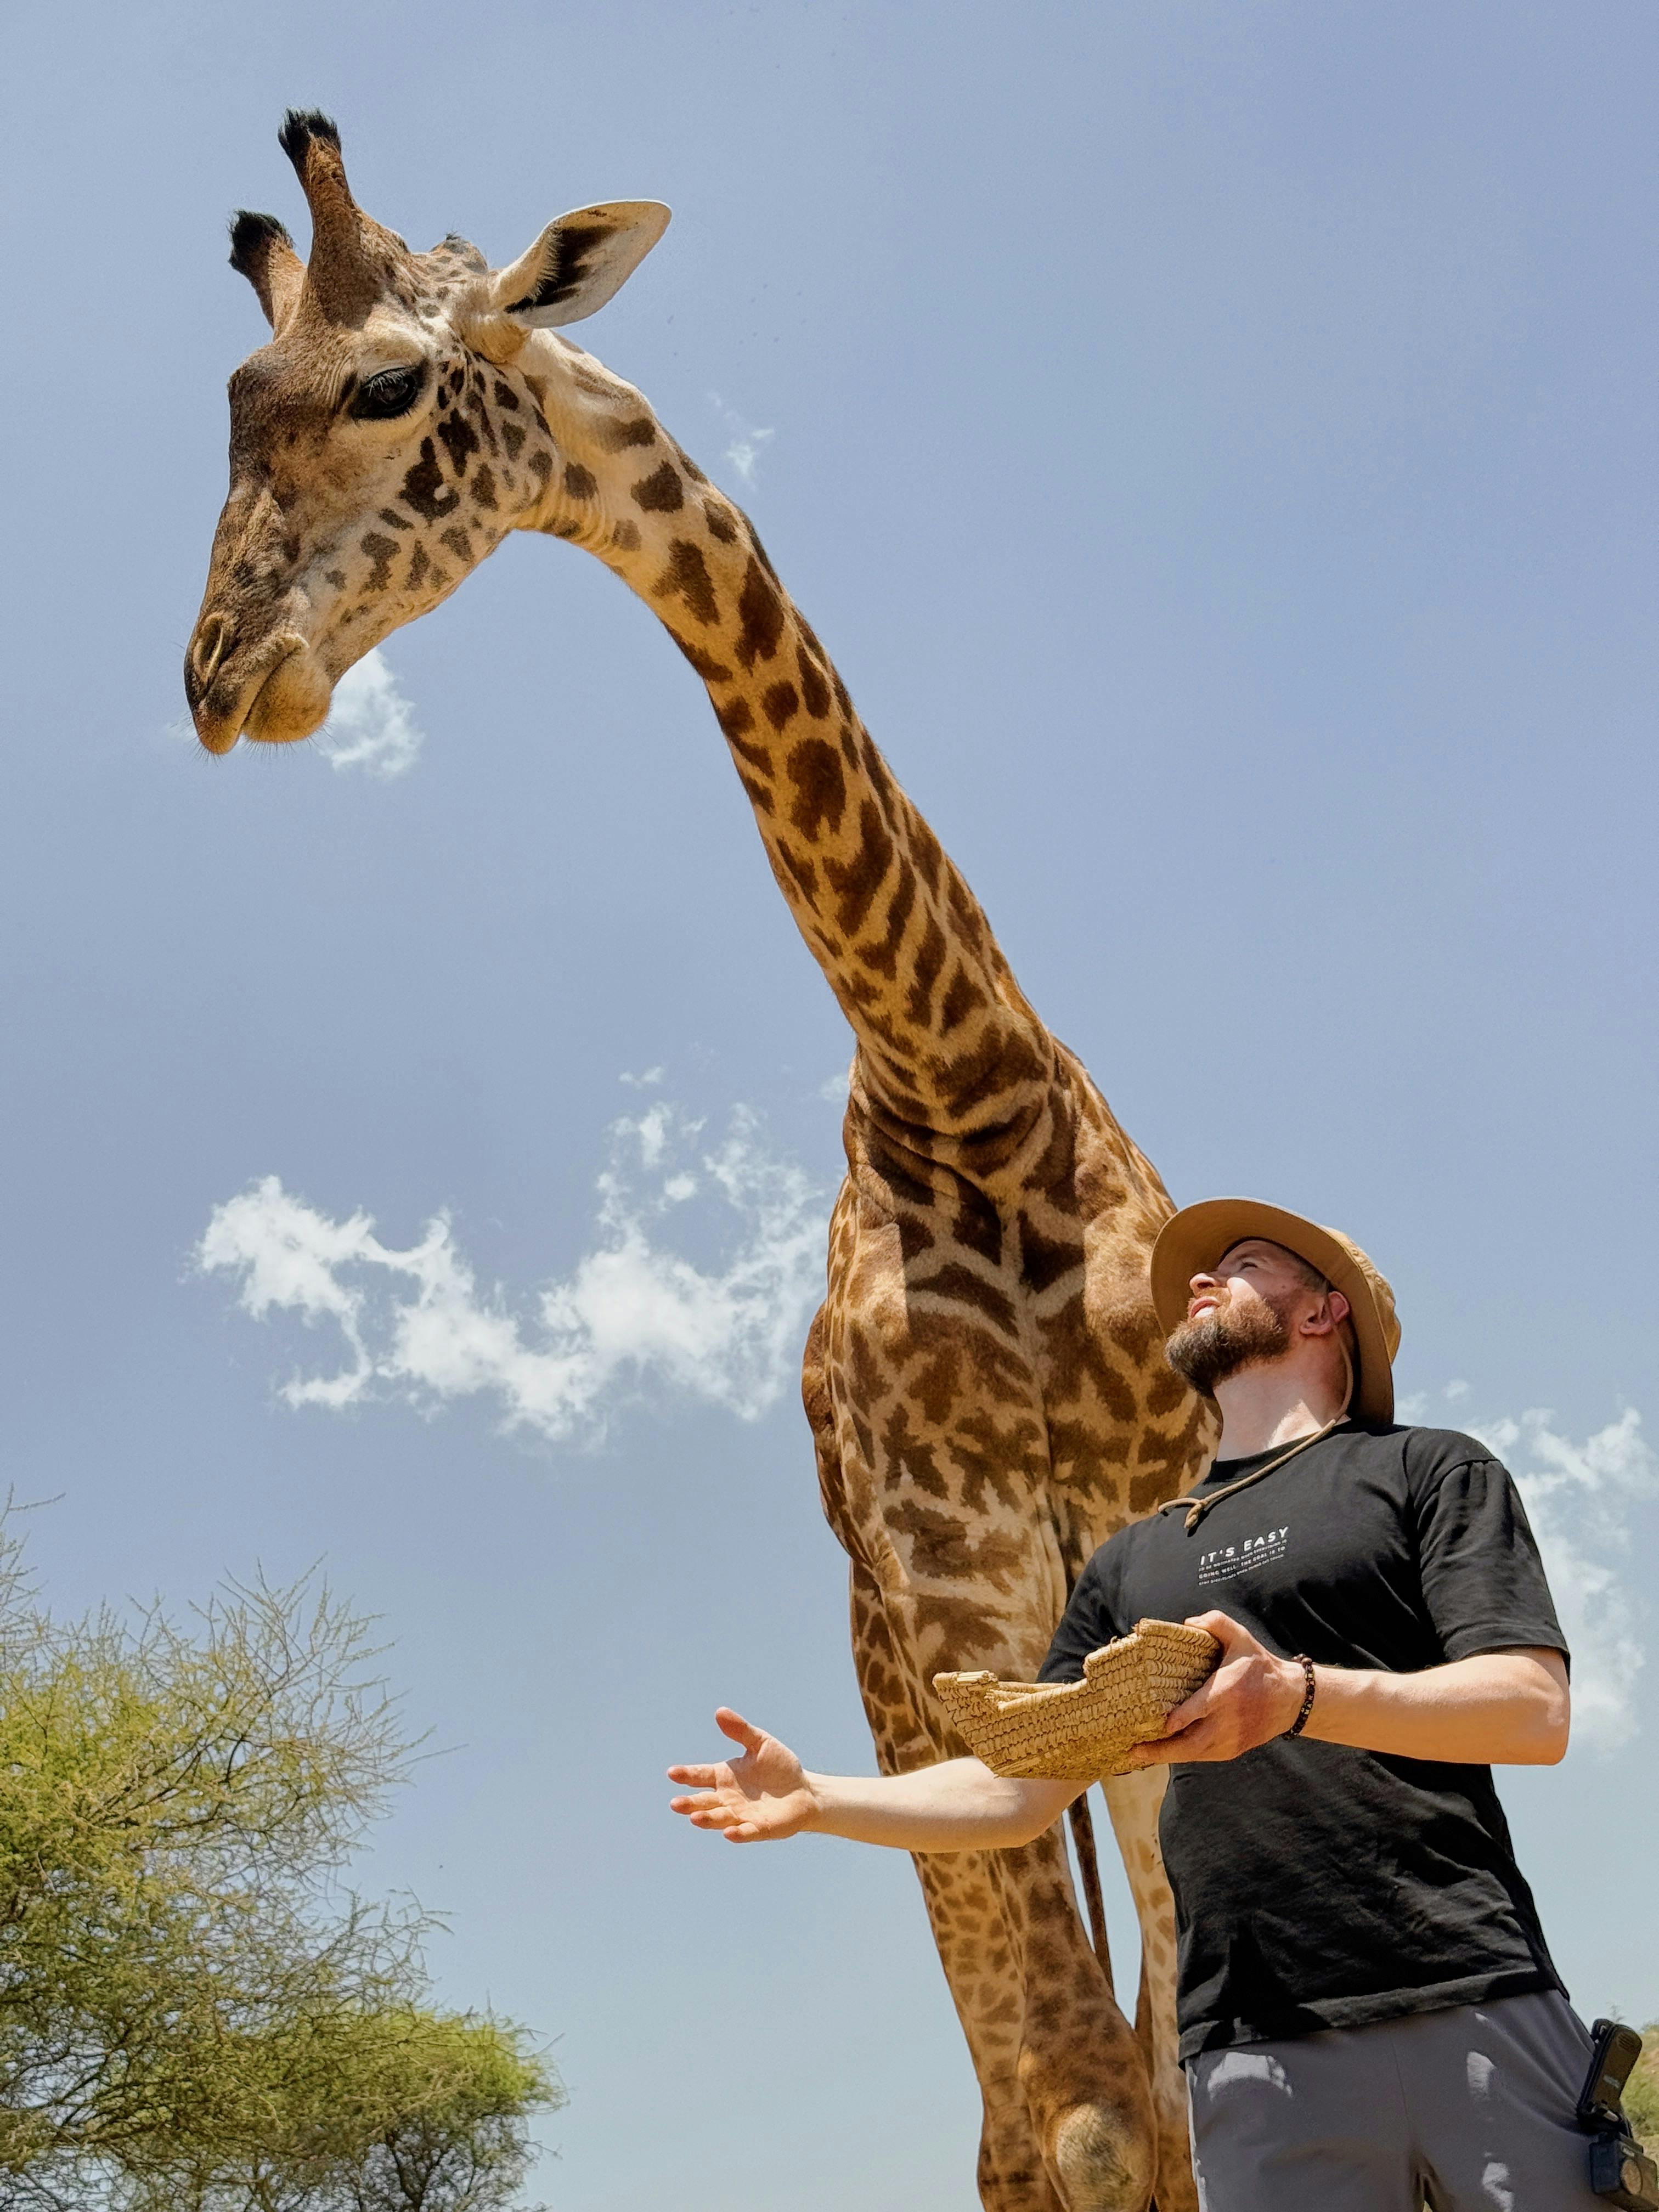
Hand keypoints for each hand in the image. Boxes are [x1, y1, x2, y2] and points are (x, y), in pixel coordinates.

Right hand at [667, 1709, 819, 1842]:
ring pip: (719, 1818)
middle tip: (675, 1804)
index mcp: (724, 1776)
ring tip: (695, 1818)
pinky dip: (737, 1833)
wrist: (804, 1790)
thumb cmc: (780, 1766)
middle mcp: (728, 1798)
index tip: (672, 1772)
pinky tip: (728, 1832)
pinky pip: (746, 1832)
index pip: (700, 1775)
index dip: (687, 1774)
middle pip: (703, 1802)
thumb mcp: (761, 1743)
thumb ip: (741, 1730)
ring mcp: (741, 1815)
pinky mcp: (759, 1829)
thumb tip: (720, 1711)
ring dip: (707, 1819)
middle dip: (689, 1803)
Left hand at [1121, 1611, 1304, 1767]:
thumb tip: (1188, 1623)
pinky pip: (1203, 1756)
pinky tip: (1163, 1753)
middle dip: (1163, 1749)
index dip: (1182, 1718)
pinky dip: (1183, 1756)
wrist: (1289, 1699)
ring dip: (1167, 1756)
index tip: (1163, 1723)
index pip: (1203, 1707)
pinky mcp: (1232, 1750)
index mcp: (1228, 1691)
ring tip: (1139, 1755)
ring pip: (1195, 1754)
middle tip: (1134, 1750)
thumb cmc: (1259, 1666)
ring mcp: (1231, 1739)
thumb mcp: (1241, 1638)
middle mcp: (1228, 1720)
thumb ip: (1217, 1623)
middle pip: (1193, 1742)